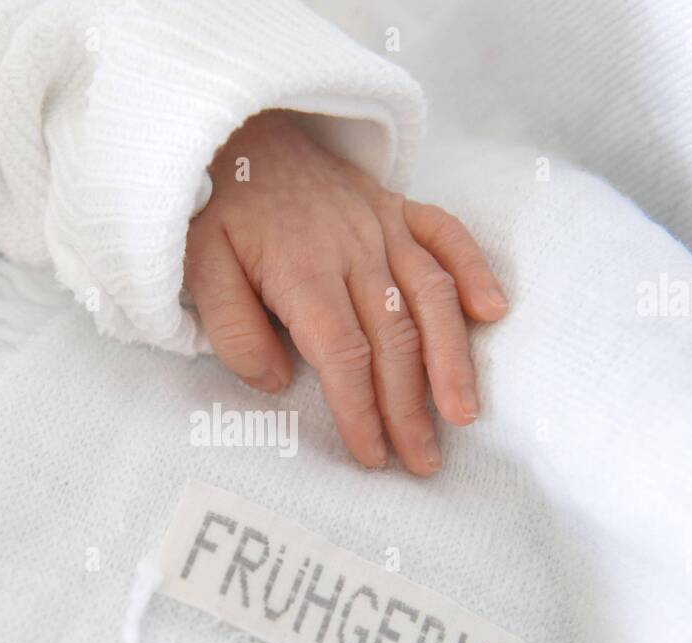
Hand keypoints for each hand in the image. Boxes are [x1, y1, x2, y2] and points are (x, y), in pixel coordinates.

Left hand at [184, 111, 507, 475]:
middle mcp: (353, 249)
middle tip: (423, 461)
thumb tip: (277, 381)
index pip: (343, 354)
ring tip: (464, 413)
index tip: (372, 455)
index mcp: (301, 271)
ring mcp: (382, 224)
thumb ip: (232, 329)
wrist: (239, 132)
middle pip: (393, 339)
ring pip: (430, 297)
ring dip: (452, 359)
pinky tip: (493, 312)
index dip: (361, 410)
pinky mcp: (399, 206)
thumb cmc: (217, 212)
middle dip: (410, 408)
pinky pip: (447, 235)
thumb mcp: (198, 270)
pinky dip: (474, 270)